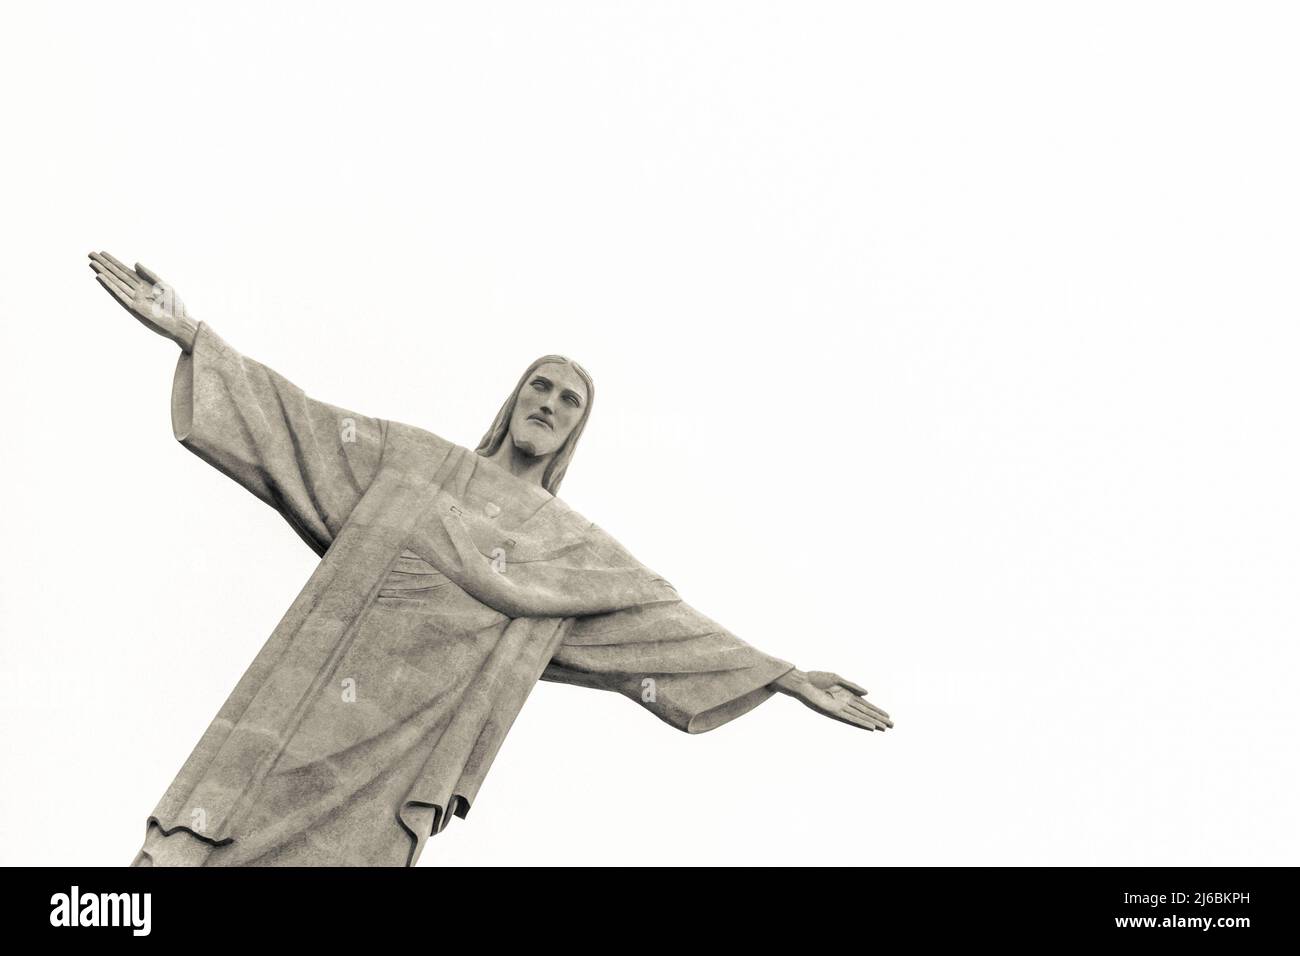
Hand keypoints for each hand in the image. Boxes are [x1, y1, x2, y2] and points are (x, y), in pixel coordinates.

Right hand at [88, 251, 196, 350]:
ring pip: (116, 282)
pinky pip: (120, 294)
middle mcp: (136, 290)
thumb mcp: (164, 286)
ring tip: (92, 263)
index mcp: (144, 284)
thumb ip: (150, 274)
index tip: (102, 253)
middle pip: (117, 274)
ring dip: (104, 272)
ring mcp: (134, 298)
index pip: (125, 270)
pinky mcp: (134, 307)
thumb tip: (134, 263)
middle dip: (104, 264)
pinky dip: (111, 286)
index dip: (114, 262)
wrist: (180, 323)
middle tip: (90, 254)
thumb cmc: (175, 305)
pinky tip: (102, 277)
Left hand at [773, 669, 892, 731]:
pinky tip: (870, 727)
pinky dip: (860, 723)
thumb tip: (868, 693)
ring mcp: (840, 708)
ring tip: (884, 728)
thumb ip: (852, 686)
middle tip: (892, 725)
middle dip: (878, 719)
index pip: (865, 705)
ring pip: (860, 717)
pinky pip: (849, 718)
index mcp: (847, 695)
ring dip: (872, 722)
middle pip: (865, 712)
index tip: (888, 716)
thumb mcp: (837, 678)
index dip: (877, 711)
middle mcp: (845, 703)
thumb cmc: (817, 678)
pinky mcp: (833, 712)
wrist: (803, 682)